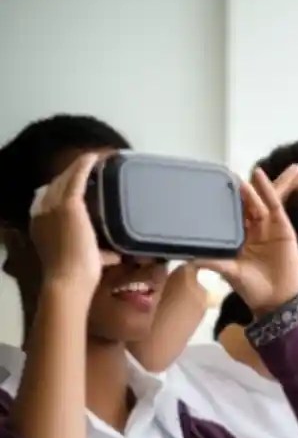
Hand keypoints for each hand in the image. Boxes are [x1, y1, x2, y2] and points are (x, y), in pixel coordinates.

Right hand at [27, 152, 119, 288]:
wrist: (69, 280)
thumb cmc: (78, 276)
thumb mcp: (86, 258)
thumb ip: (99, 252)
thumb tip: (116, 254)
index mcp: (41, 223)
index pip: (49, 199)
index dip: (61, 189)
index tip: (75, 183)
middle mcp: (42, 211)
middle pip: (55, 185)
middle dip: (70, 175)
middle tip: (88, 167)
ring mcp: (53, 207)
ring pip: (65, 179)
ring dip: (78, 168)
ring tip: (92, 160)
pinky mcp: (69, 206)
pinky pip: (76, 179)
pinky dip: (84, 167)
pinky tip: (94, 157)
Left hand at [195, 165, 297, 314]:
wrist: (276, 300)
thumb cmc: (252, 288)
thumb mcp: (227, 270)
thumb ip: (210, 260)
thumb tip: (187, 258)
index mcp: (241, 237)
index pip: (235, 211)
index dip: (230, 198)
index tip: (218, 182)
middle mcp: (256, 229)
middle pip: (254, 202)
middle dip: (250, 187)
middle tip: (239, 170)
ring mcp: (270, 227)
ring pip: (267, 199)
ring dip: (265, 183)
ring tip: (257, 168)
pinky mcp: (284, 228)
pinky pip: (275, 204)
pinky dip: (267, 189)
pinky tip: (259, 176)